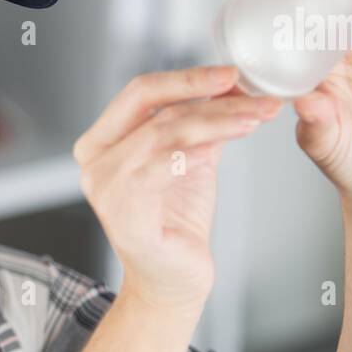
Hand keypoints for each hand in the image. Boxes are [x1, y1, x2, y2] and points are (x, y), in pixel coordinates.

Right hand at [72, 64, 281, 308]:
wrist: (174, 278)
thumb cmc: (176, 222)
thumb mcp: (190, 158)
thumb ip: (199, 122)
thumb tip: (231, 84)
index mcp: (101, 142)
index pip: (139, 92)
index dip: (186, 77)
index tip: (230, 73)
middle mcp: (94, 163)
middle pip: (152, 107)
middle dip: (206, 94)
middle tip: (252, 90)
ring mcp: (104, 189)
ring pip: (165, 132)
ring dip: (218, 119)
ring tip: (257, 116)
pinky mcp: (124, 214)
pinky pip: (166, 167)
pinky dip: (202, 148)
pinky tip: (235, 138)